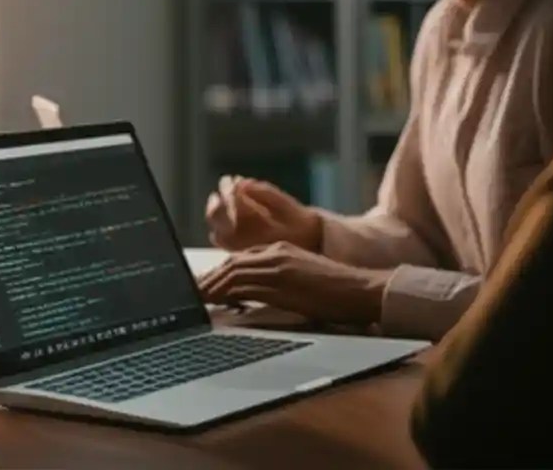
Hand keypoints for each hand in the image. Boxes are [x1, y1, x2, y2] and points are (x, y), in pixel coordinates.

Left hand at [197, 242, 390, 324]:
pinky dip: (225, 293)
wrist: (361, 290)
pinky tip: (214, 302)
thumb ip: (275, 282)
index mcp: (280, 250)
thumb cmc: (335, 292)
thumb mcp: (300, 280)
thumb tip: (249, 296)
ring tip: (195, 299)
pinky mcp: (282, 278)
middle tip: (190, 293)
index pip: (239, 260)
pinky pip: (245, 284)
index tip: (203, 286)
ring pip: (233, 272)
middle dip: (208, 279)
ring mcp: (278, 264)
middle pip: (231, 263)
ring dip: (211, 286)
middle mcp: (275, 252)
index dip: (218, 273)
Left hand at [206, 175, 322, 251]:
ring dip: (216, 211)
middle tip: (225, 185)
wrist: (311, 252)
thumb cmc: (300, 225)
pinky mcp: (237, 254)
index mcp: (254, 222)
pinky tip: (229, 217)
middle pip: (216, 213)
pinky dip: (219, 225)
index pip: (232, 199)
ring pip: (215, 227)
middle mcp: (241, 236)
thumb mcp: (286, 204)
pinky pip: (219, 239)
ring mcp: (236, 247)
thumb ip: (263, 192)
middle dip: (218, 198)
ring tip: (223, 199)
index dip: (229, 188)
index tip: (231, 179)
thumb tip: (241, 183)